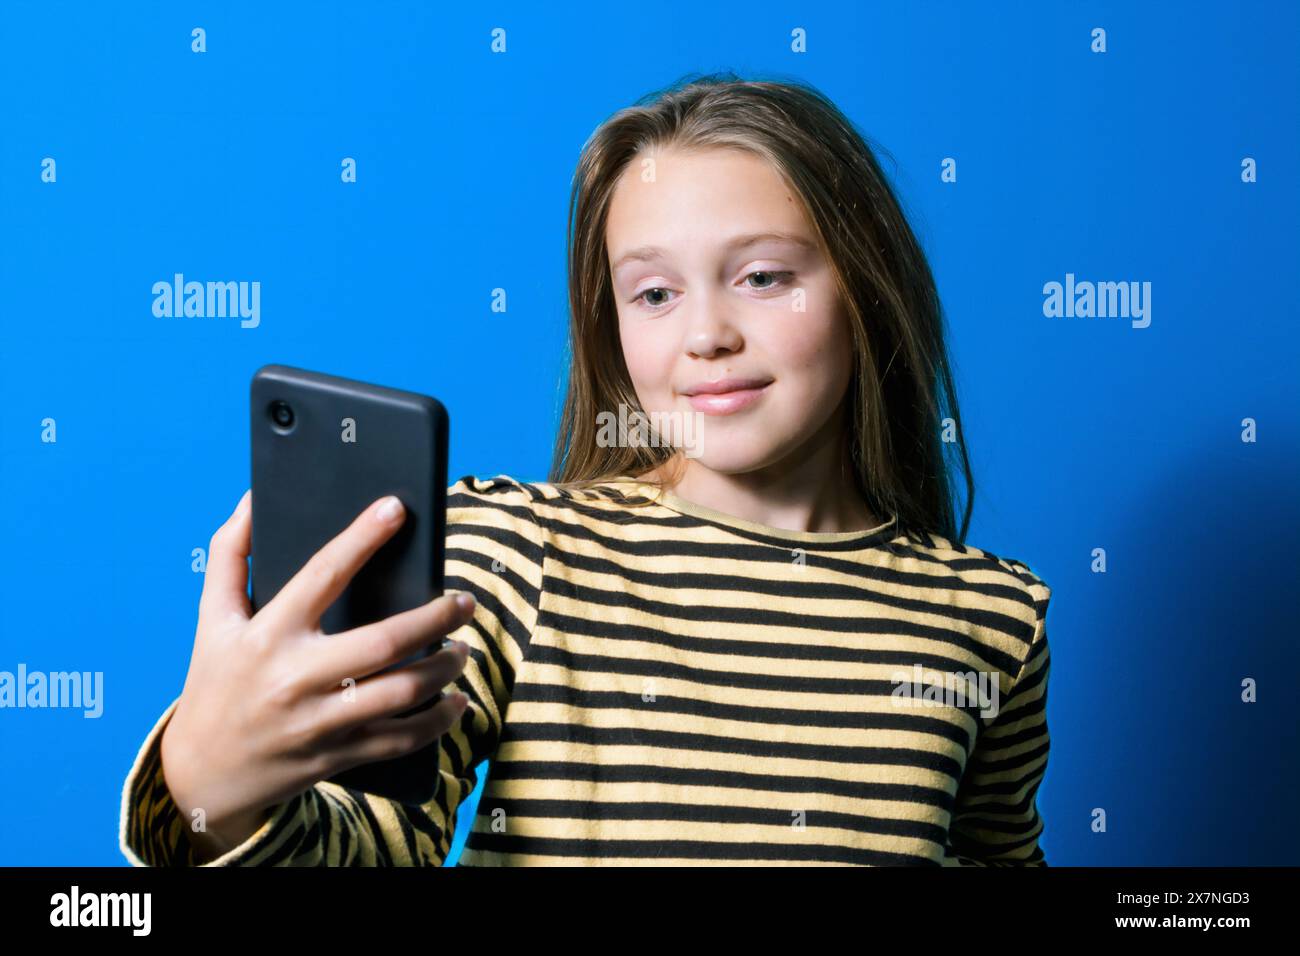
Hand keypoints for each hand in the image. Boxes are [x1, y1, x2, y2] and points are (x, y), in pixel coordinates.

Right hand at [159, 490, 473, 861]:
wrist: (200, 773)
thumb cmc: (214, 682)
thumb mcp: (212, 619)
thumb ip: (231, 555)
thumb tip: (254, 498)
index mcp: (267, 634)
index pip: (322, 574)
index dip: (361, 537)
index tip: (396, 509)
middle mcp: (294, 677)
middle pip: (384, 641)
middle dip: (436, 617)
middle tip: (464, 602)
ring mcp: (318, 722)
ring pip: (402, 692)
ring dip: (444, 668)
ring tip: (461, 649)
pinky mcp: (336, 757)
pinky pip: (401, 740)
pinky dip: (438, 721)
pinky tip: (456, 702)